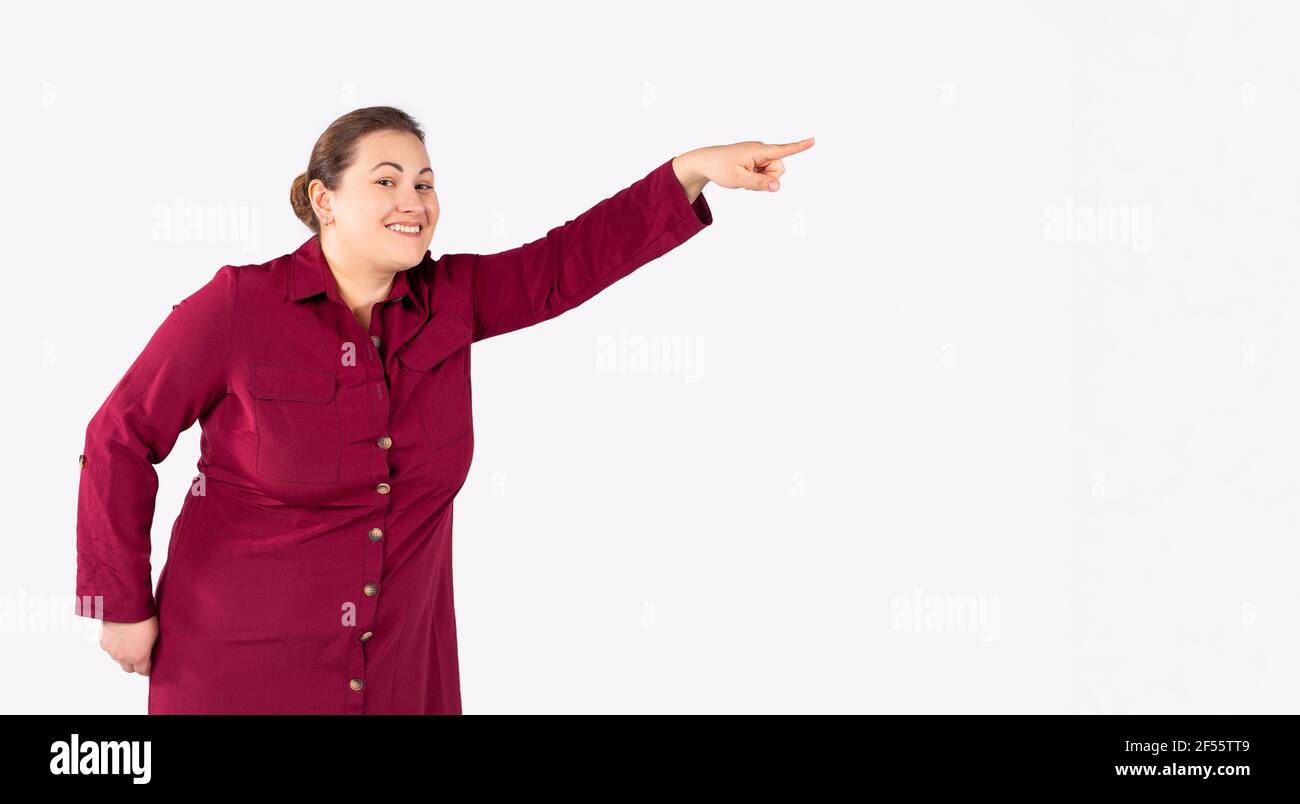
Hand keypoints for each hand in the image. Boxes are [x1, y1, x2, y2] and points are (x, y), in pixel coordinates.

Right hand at [100, 616, 158, 675]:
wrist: (125, 605)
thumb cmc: (145, 617)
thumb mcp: (155, 634)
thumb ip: (150, 648)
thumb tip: (151, 652)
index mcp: (139, 657)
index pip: (143, 671)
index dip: (147, 669)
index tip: (149, 665)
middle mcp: (124, 657)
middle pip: (128, 668)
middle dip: (134, 664)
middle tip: (139, 654)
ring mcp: (111, 651)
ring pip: (117, 659)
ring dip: (122, 654)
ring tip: (129, 642)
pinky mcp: (103, 642)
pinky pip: (109, 649)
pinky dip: (114, 645)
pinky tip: (120, 635)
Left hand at [673, 137, 814, 199]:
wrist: (705, 162)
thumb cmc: (720, 168)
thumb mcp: (739, 179)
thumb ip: (760, 183)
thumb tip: (778, 186)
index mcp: (757, 150)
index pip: (782, 150)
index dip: (799, 147)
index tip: (813, 140)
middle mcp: (761, 149)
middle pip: (778, 169)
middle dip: (768, 179)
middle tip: (747, 179)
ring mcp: (759, 154)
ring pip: (772, 172)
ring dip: (761, 179)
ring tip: (744, 177)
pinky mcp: (756, 159)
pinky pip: (764, 172)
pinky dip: (757, 177)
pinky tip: (744, 175)